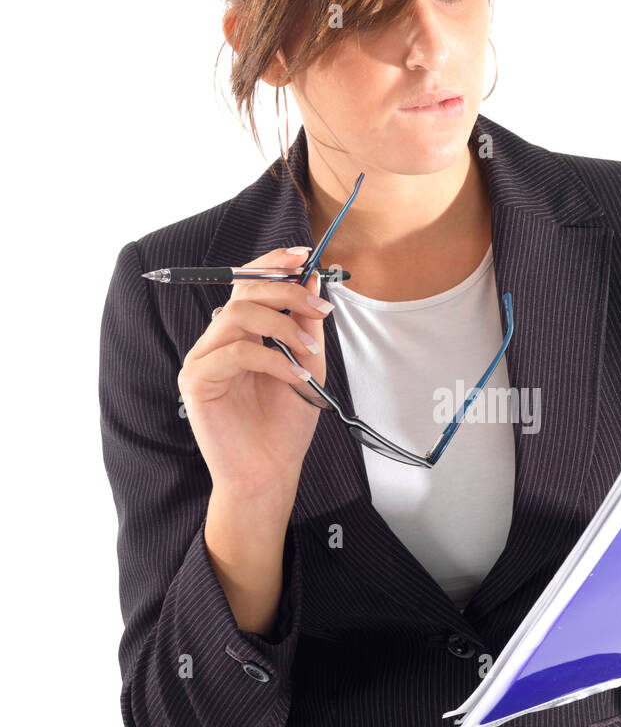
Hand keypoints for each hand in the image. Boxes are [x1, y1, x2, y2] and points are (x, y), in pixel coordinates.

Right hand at [177, 245, 333, 500]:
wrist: (270, 472)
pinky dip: (272, 359)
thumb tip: (312, 278)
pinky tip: (295, 376)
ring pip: (238, 315)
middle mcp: (219, 339)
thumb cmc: (285, 424)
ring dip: (283, 326)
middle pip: (243, 290)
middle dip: (285, 291)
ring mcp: (204, 358)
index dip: (272, 262)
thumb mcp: (309, 365)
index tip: (303, 254)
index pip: (248, 282)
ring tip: (309, 352)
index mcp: (242, 332)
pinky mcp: (196, 380)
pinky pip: (234, 352)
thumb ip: (307, 324)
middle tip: (318, 309)